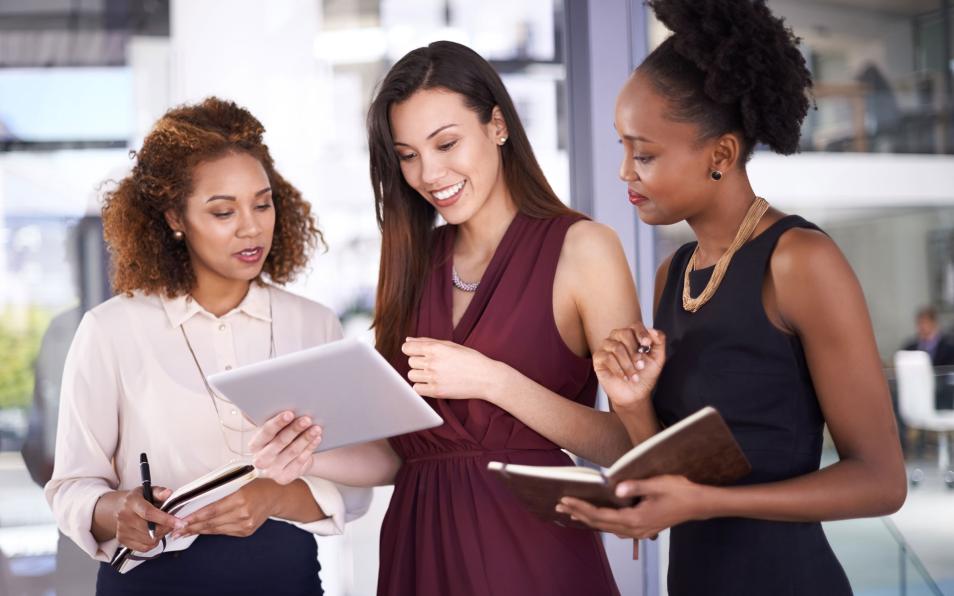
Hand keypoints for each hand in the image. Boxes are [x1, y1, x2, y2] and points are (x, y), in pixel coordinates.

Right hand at [114, 486, 181, 551]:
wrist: (118, 508)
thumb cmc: (138, 499)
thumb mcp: (149, 491)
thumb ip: (160, 492)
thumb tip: (168, 493)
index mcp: (132, 502)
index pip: (149, 513)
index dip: (166, 519)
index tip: (181, 523)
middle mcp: (125, 517)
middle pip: (151, 530)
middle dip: (167, 528)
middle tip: (173, 523)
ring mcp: (122, 530)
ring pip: (149, 541)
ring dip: (160, 535)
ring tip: (161, 527)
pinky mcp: (122, 540)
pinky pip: (144, 548)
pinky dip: (153, 543)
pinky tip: (154, 534)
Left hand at [176, 479, 278, 537]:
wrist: (275, 496)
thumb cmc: (256, 486)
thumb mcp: (238, 483)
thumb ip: (220, 492)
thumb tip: (197, 501)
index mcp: (240, 498)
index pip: (212, 510)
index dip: (195, 517)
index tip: (181, 520)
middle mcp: (243, 513)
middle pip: (211, 523)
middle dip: (192, 526)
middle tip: (176, 530)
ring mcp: (245, 524)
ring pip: (216, 529)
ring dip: (198, 531)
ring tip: (184, 532)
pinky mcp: (246, 531)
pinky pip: (224, 532)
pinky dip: (211, 531)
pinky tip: (201, 530)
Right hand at [250, 411, 322, 484]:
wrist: (288, 461)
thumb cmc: (280, 440)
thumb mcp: (274, 431)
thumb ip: (274, 421)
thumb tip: (276, 400)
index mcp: (254, 444)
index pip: (266, 432)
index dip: (278, 422)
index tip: (290, 413)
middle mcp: (260, 460)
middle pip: (280, 442)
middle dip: (295, 429)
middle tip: (307, 419)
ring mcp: (272, 471)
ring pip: (292, 451)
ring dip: (306, 438)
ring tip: (316, 428)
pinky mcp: (284, 478)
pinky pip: (299, 461)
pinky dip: (310, 449)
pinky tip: (316, 439)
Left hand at [402, 337, 505, 400]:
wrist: (486, 377)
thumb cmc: (470, 359)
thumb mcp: (450, 345)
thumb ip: (427, 341)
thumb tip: (408, 341)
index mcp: (436, 348)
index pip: (407, 348)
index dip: (411, 350)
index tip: (418, 354)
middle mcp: (432, 362)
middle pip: (410, 362)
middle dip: (419, 363)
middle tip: (433, 365)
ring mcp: (434, 378)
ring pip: (411, 375)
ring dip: (419, 375)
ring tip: (433, 374)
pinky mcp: (436, 391)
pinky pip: (416, 389)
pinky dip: (421, 387)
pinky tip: (432, 383)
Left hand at [555, 475, 704, 538]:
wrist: (699, 504)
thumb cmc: (680, 491)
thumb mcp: (657, 483)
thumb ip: (635, 486)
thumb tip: (615, 487)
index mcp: (635, 518)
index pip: (600, 515)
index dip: (581, 507)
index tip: (565, 499)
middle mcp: (635, 528)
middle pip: (600, 523)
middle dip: (578, 513)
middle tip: (559, 505)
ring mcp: (640, 530)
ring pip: (607, 528)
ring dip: (589, 519)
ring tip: (572, 510)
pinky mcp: (643, 527)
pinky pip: (617, 528)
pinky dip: (602, 522)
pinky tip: (597, 517)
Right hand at [593, 325, 665, 409]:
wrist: (635, 395)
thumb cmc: (644, 376)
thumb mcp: (658, 359)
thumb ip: (659, 343)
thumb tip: (654, 330)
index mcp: (632, 336)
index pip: (635, 326)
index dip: (641, 333)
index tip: (647, 344)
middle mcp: (618, 338)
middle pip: (624, 333)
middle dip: (635, 351)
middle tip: (641, 366)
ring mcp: (607, 347)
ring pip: (617, 347)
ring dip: (628, 364)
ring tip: (634, 376)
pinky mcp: (598, 358)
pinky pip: (607, 357)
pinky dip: (618, 369)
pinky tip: (623, 377)